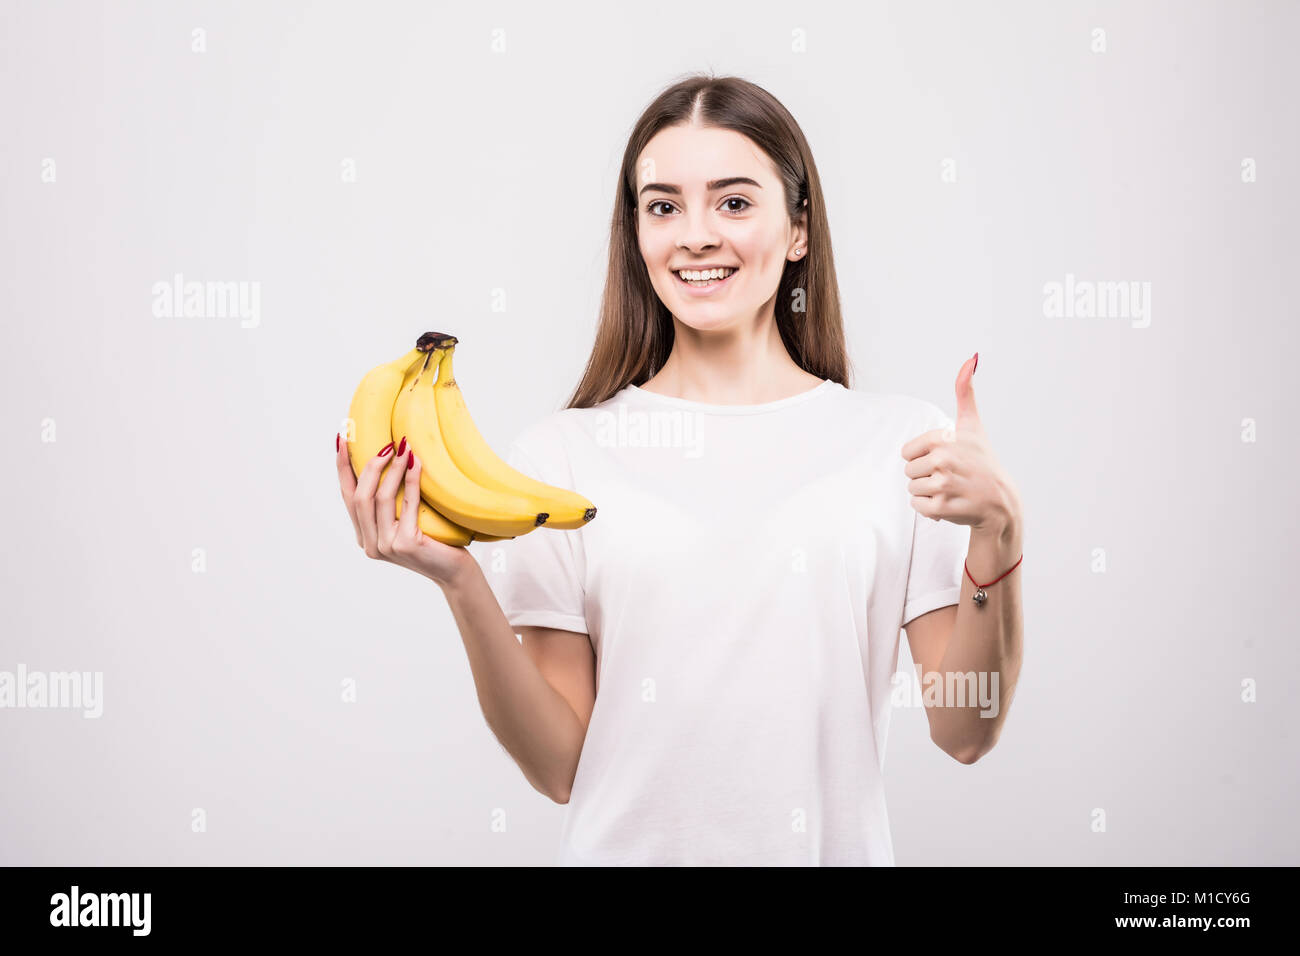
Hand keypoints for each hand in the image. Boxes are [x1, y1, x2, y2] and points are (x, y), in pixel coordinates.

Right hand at [336, 436, 477, 587]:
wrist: (454, 571)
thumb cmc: (433, 542)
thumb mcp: (406, 520)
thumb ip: (391, 503)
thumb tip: (386, 457)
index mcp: (365, 536)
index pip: (347, 496)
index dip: (343, 468)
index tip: (343, 440)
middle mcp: (370, 543)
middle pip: (359, 496)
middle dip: (370, 465)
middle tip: (386, 444)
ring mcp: (386, 546)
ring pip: (380, 498)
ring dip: (392, 469)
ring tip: (403, 447)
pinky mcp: (405, 545)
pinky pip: (407, 504)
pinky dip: (411, 481)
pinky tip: (416, 464)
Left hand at [900, 353, 1021, 536]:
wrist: (1001, 500)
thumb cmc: (983, 461)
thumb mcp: (972, 425)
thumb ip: (965, 392)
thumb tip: (970, 359)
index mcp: (943, 439)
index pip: (907, 452)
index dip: (923, 457)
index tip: (945, 459)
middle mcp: (943, 460)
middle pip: (908, 471)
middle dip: (925, 476)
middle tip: (950, 476)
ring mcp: (944, 484)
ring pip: (912, 489)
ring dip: (927, 493)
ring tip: (951, 489)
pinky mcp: (943, 507)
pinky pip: (917, 506)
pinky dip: (929, 509)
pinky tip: (949, 503)